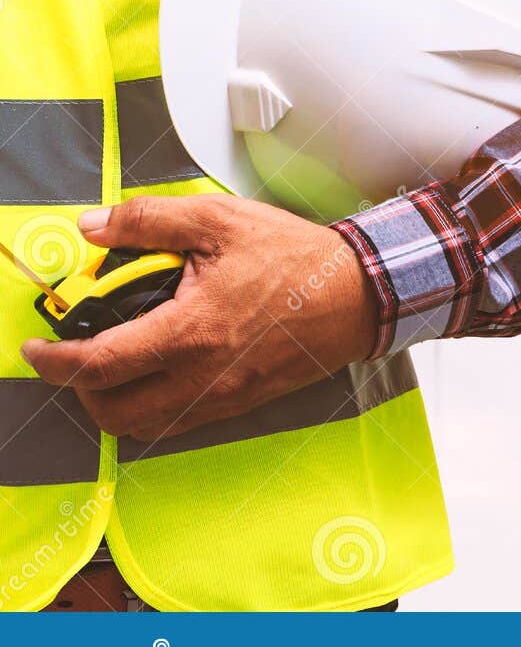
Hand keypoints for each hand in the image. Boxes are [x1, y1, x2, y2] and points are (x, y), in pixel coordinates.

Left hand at [21, 195, 380, 441]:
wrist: (359, 294)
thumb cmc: (296, 257)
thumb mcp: (220, 221)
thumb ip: (147, 220)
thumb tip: (91, 227)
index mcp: (190, 332)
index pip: (97, 365)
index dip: (52, 361)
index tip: (36, 346)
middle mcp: (202, 378)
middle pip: (111, 412)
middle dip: (78, 389)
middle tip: (74, 355)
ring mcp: (222, 398)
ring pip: (143, 426)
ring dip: (114, 402)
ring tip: (114, 365)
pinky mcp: (240, 404)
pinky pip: (179, 422)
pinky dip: (153, 406)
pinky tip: (160, 369)